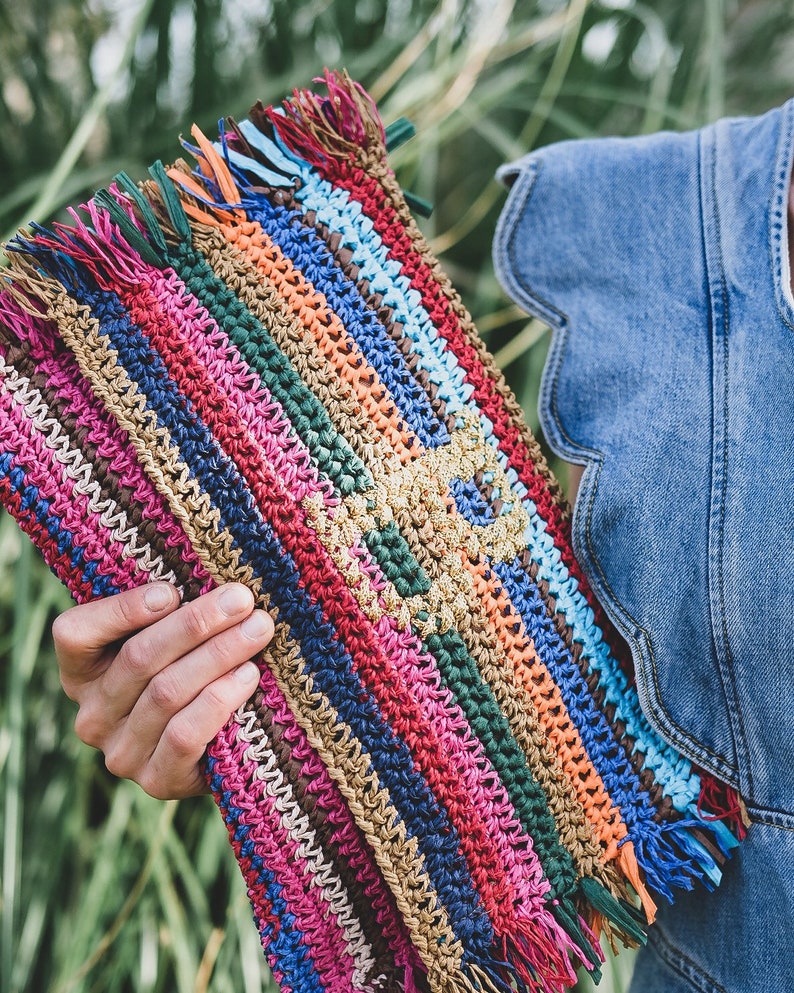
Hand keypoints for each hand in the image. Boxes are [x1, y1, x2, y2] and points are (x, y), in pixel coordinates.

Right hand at [53, 582, 271, 798]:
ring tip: (257, 630)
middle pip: (138, 658)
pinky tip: (248, 675)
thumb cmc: (195, 668)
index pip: (75, 633)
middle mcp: (92, 716)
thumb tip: (202, 585)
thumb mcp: (172, 638)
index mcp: (82, 672)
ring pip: (166, 692)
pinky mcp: (157, 780)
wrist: (225, 743)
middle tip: (241, 600)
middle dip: (196, 623)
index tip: (172, 590)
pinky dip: (218, 700)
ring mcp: (121, 753)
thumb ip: (170, 611)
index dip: (121, 610)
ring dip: (219, 655)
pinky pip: (184, 735)